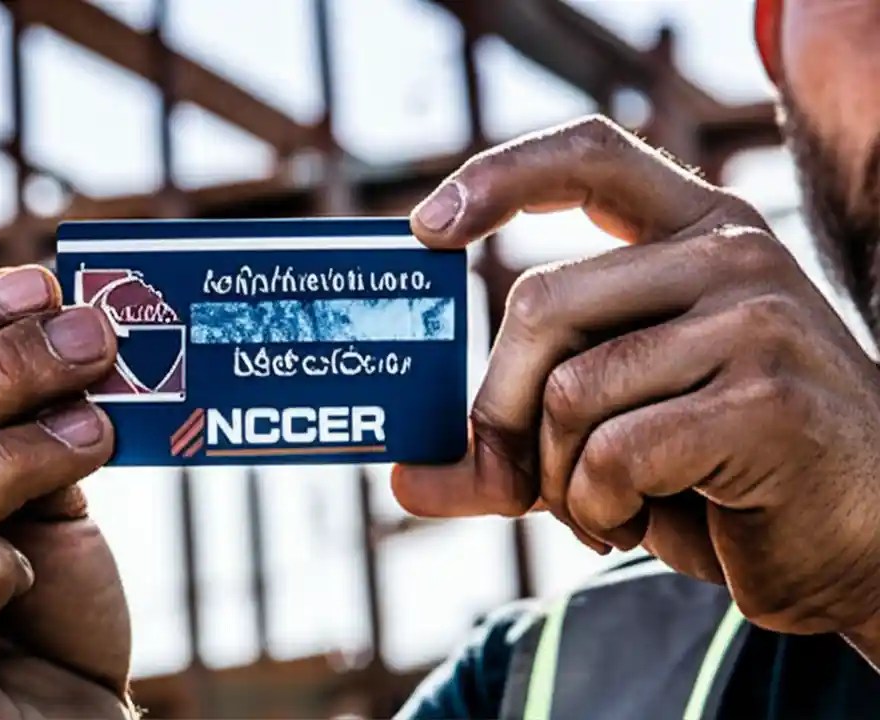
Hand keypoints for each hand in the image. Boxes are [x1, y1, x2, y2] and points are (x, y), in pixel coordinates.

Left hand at [393, 116, 879, 656]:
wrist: (855, 544)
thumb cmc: (719, 477)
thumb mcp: (609, 436)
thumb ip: (513, 442)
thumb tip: (403, 475)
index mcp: (700, 231)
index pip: (589, 157)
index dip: (497, 178)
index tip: (424, 227)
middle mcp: (734, 256)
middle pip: (540, 303)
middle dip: (503, 410)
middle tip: (514, 475)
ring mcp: (758, 320)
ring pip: (571, 389)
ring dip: (559, 475)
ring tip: (603, 502)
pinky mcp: (765, 399)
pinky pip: (613, 450)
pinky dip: (597, 505)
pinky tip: (636, 521)